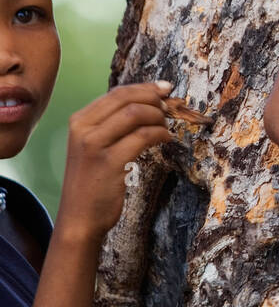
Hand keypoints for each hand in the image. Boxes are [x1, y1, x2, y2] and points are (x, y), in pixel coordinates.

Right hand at [56, 81, 177, 243]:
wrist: (79, 219)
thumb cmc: (92, 182)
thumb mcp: (94, 146)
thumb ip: (111, 124)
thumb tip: (146, 100)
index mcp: (79, 120)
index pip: (116, 92)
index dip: (145, 88)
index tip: (165, 88)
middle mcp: (83, 129)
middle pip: (126, 99)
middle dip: (154, 99)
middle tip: (170, 107)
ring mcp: (94, 145)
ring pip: (136, 114)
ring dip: (158, 117)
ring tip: (166, 126)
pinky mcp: (109, 162)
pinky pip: (143, 137)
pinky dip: (160, 134)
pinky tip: (166, 138)